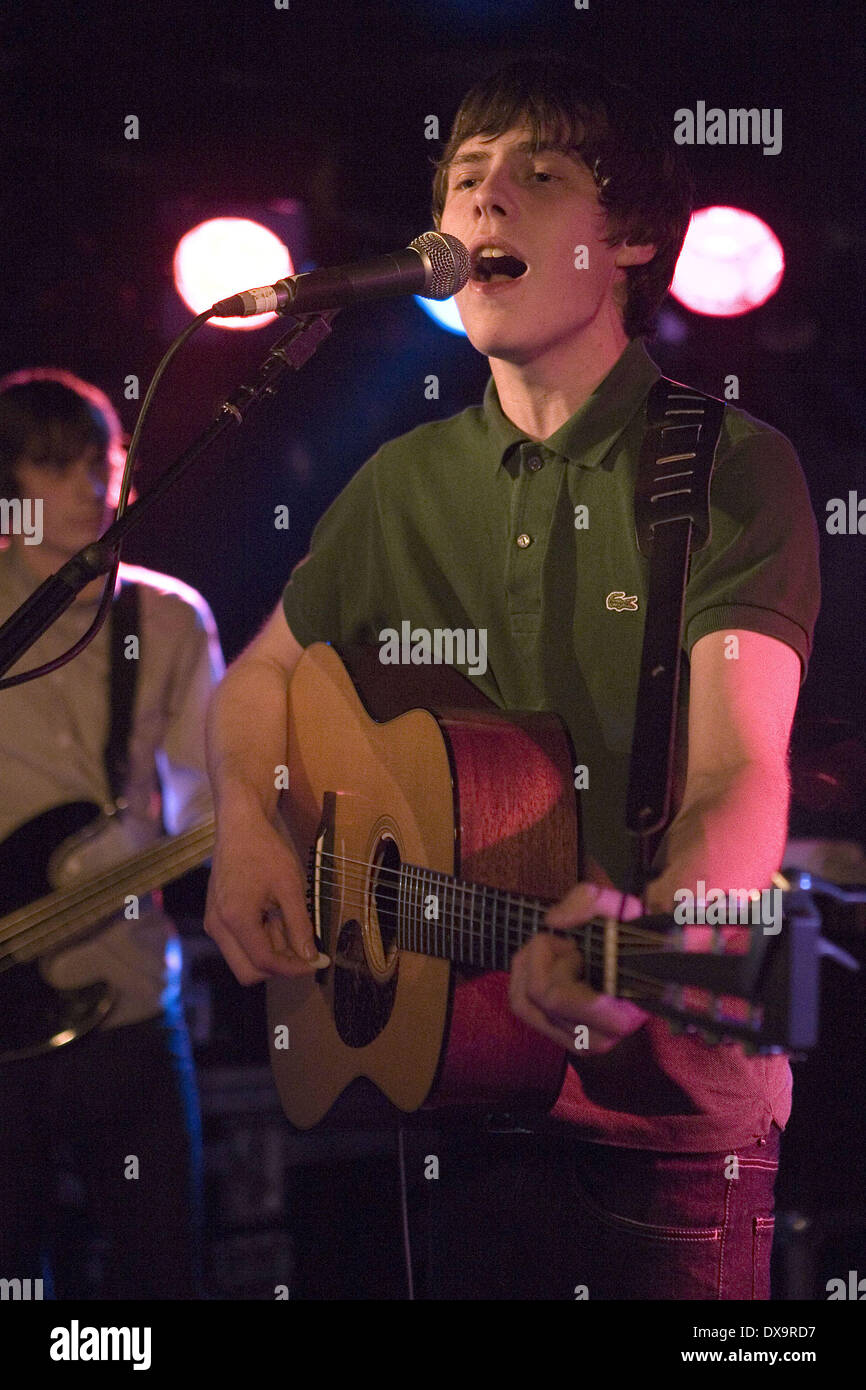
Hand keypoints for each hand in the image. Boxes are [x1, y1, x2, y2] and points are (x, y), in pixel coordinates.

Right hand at [204, 800, 328, 983]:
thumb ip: (299, 925)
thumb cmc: (265, 852)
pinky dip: (260, 940)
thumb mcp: (290, 887)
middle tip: (303, 947)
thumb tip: (310, 958)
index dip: (294, 968)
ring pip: (244, 960)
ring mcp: (214, 924)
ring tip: (286, 919)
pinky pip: (239, 944)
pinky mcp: (216, 918)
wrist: (239, 828)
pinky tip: (274, 916)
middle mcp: (218, 927)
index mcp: (235, 919)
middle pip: (248, 971)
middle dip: (279, 965)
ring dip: (270, 951)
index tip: (318, 961)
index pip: (264, 962)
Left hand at [508, 882, 648, 1054]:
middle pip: (536, 996)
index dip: (557, 961)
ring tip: (558, 955)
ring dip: (532, 967)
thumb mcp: (622, 908)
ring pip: (521, 1002)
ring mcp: (579, 1043)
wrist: (655, 963)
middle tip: (569, 946)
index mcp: (617, 1016)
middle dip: (543, 957)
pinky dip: (525, 978)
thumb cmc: (638, 939)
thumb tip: (553, 921)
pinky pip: (522, 1007)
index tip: (577, 946)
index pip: (555, 996)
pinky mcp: (563, 1037)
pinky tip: (549, 967)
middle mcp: (597, 1039)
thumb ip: (589, 902)